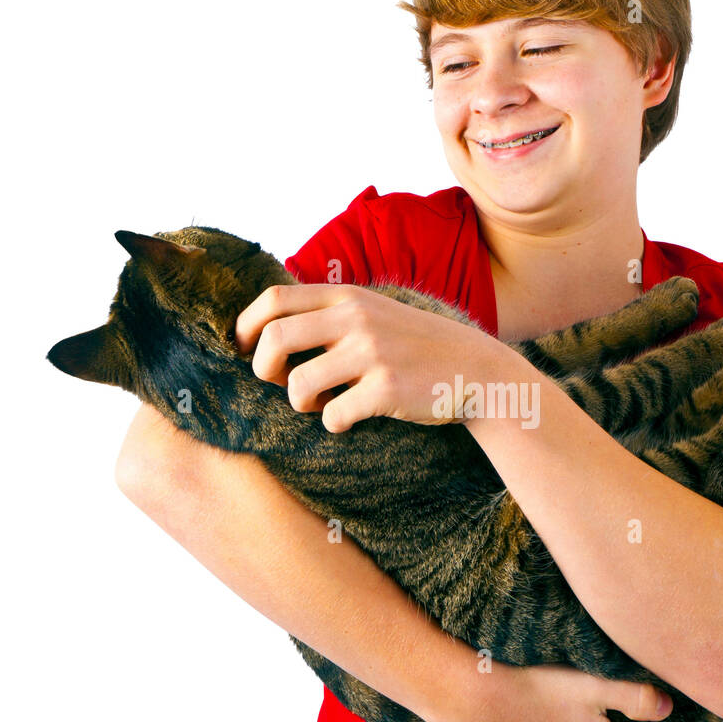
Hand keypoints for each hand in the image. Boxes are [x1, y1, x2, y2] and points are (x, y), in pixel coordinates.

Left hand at [234, 283, 503, 431]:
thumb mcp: (377, 312)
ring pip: (298, 384)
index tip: (244, 349)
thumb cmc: (418, 348)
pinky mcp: (387, 390)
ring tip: (320, 403)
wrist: (478, 371)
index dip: (246, 325)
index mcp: (348, 297)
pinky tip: (350, 419)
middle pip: (274, 339)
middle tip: (279, 381)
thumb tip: (270, 330)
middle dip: (262, 368)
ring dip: (298, 402)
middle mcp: (356, 319)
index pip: (274, 299)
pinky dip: (333, 424)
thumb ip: (333, 314)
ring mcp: (372, 354)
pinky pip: (333, 415)